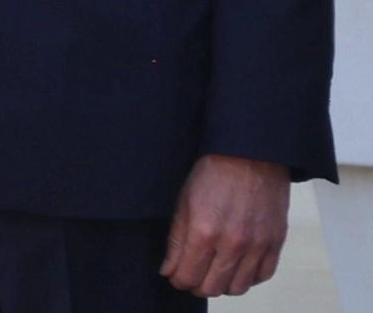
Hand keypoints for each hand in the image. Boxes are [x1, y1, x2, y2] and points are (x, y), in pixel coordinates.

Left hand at [161, 154, 288, 296]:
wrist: (250, 156)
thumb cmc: (213, 174)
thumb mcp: (183, 202)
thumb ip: (176, 241)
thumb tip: (169, 270)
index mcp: (204, 232)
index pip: (188, 276)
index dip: (178, 280)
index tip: (176, 276)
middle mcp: (233, 243)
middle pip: (213, 287)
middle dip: (197, 285)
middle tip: (192, 275)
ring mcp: (257, 245)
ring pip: (239, 287)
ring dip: (223, 284)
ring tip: (214, 271)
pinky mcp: (275, 242)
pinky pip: (262, 275)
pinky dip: (248, 277)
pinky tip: (237, 265)